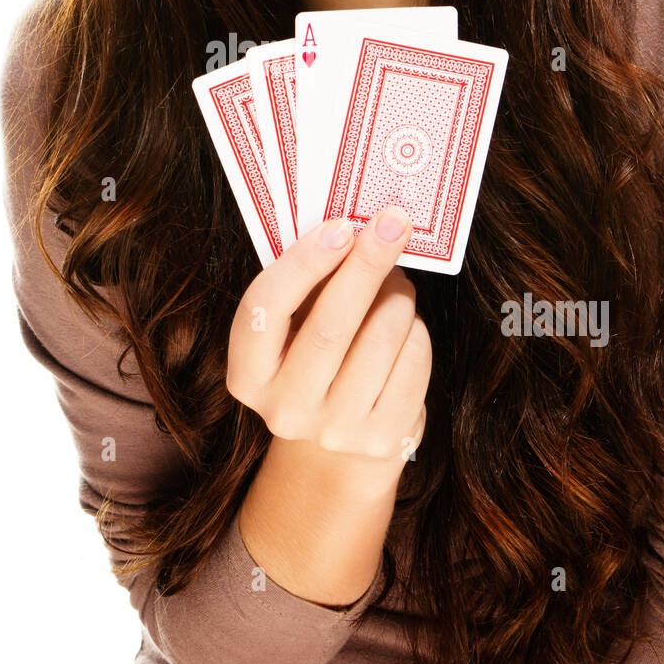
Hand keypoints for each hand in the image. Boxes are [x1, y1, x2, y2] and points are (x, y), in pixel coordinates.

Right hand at [227, 208, 431, 470]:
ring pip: (381, 338)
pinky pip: (414, 362)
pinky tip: (404, 327)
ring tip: (395, 283)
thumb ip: (310, 283)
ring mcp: (335, 431)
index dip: (303, 263)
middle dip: (365, 266)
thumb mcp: (294, 324)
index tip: (340, 226)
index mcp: (247, 375)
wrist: (339, 438)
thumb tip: (357, 229)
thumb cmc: (315, 356)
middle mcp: (284, 410)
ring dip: (398, 295)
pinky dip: (416, 330)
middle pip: (329, 326)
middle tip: (392, 223)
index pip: (265, 310)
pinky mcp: (383, 439)